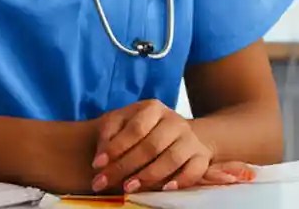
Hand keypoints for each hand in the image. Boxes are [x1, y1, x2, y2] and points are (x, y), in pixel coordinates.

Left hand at [90, 100, 246, 193]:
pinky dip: (181, 181)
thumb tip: (101, 156)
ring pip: (172, 158)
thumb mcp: (122, 121)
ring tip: (128, 188)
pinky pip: (195, 170)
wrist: (178, 133)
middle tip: (103, 183)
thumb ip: (109, 132)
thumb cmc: (143, 130)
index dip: (116, 147)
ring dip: (149, 175)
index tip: (97, 164)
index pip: (136, 128)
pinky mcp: (201, 157)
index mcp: (154, 109)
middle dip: (125, 166)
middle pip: (151, 145)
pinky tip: (165, 189)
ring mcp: (190, 139)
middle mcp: (174, 121)